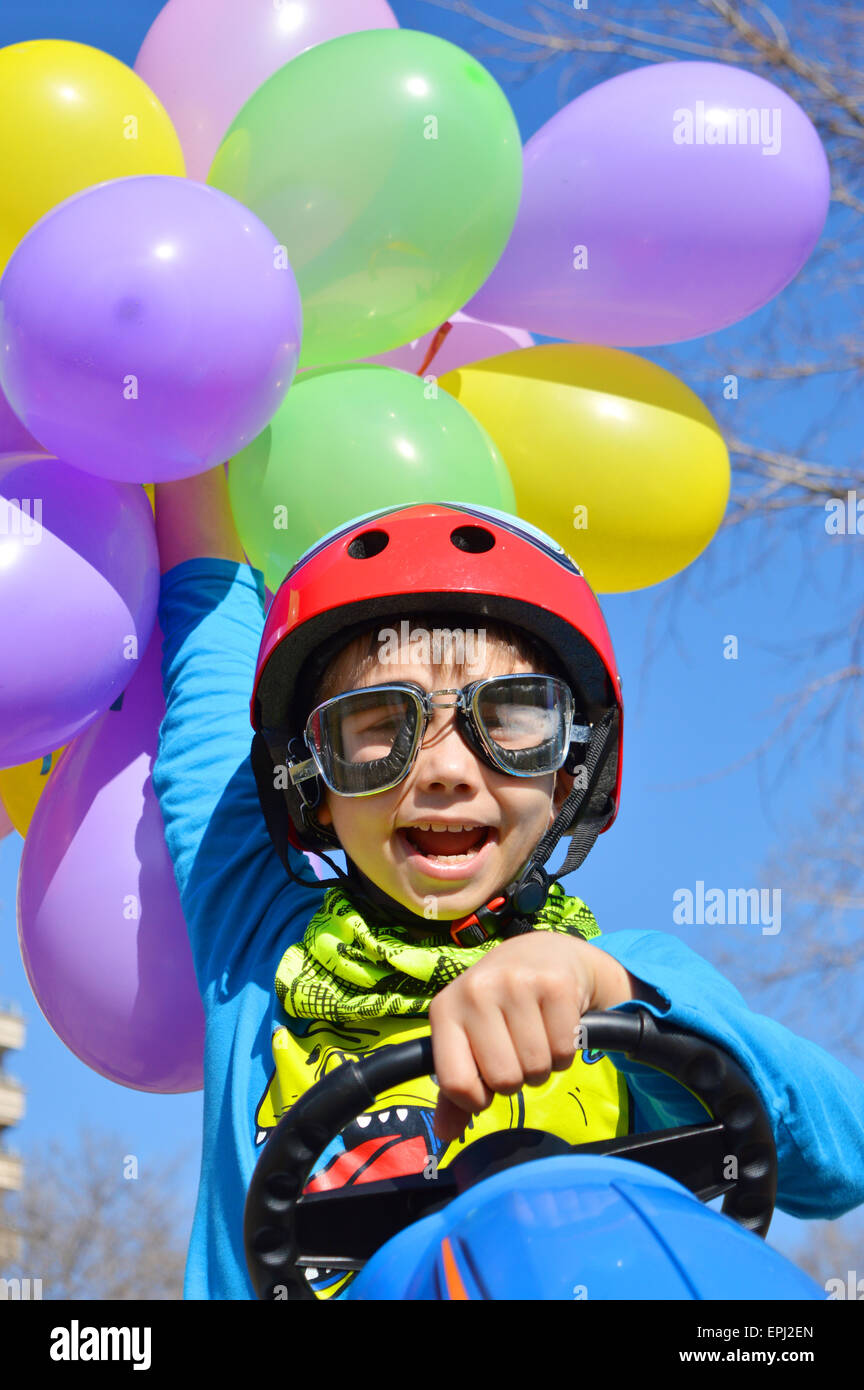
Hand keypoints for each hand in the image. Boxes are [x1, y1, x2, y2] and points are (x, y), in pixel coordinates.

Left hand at [428, 932, 633, 1145]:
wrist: (546, 953)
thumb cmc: (500, 1004)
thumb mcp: (470, 1036)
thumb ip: (456, 1086)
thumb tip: (445, 1135)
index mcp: (445, 1009)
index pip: (456, 1082)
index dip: (476, 1098)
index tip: (485, 1085)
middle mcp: (476, 991)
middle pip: (503, 1081)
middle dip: (516, 1078)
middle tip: (517, 1049)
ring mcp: (516, 983)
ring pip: (536, 1068)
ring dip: (542, 1065)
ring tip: (537, 1035)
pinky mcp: (555, 984)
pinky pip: (565, 1051)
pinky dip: (566, 1051)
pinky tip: (557, 1025)